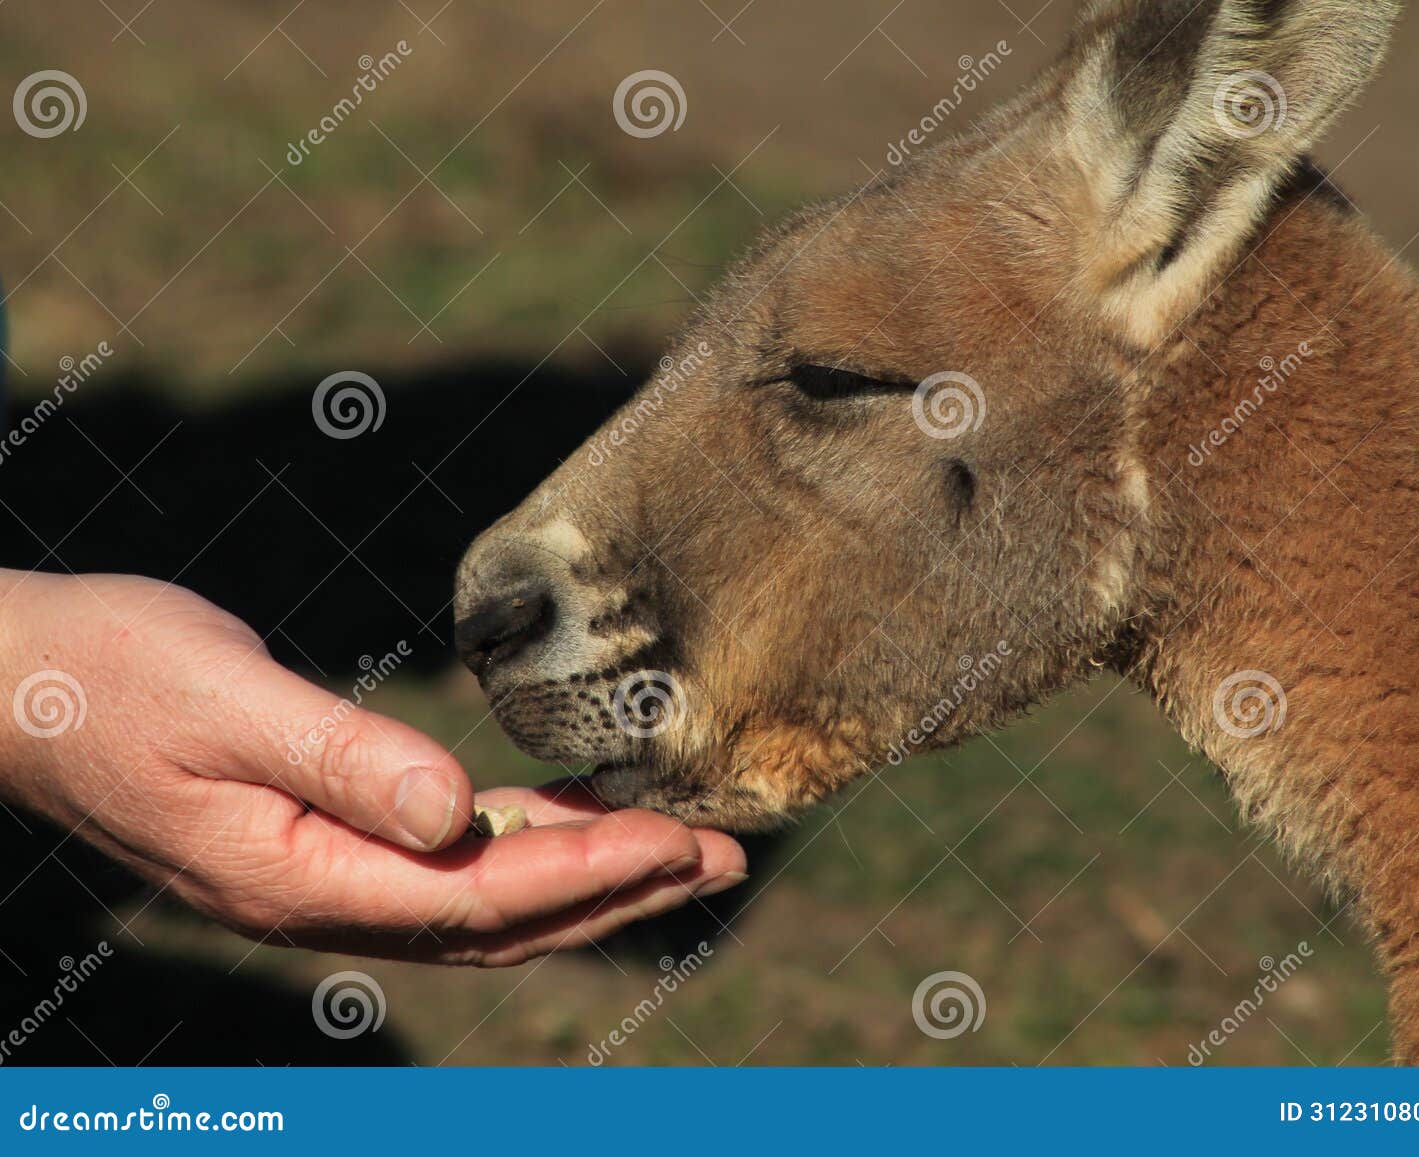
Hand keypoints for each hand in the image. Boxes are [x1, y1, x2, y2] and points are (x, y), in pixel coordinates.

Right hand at [0, 571, 745, 964]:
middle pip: (503, 920)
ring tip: (682, 847)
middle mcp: (324, 896)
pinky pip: (449, 866)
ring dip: (588, 878)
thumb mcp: (222, 702)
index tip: (680, 838)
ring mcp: (324, 877)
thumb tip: (452, 811)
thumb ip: (339, 758)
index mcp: (300, 875)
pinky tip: (573, 818)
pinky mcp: (325, 841)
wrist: (17, 687)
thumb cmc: (107, 677)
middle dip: (620, 890)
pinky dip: (527, 850)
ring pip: (485, 903)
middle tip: (725, 857)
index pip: (477, 894)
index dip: (588, 872)